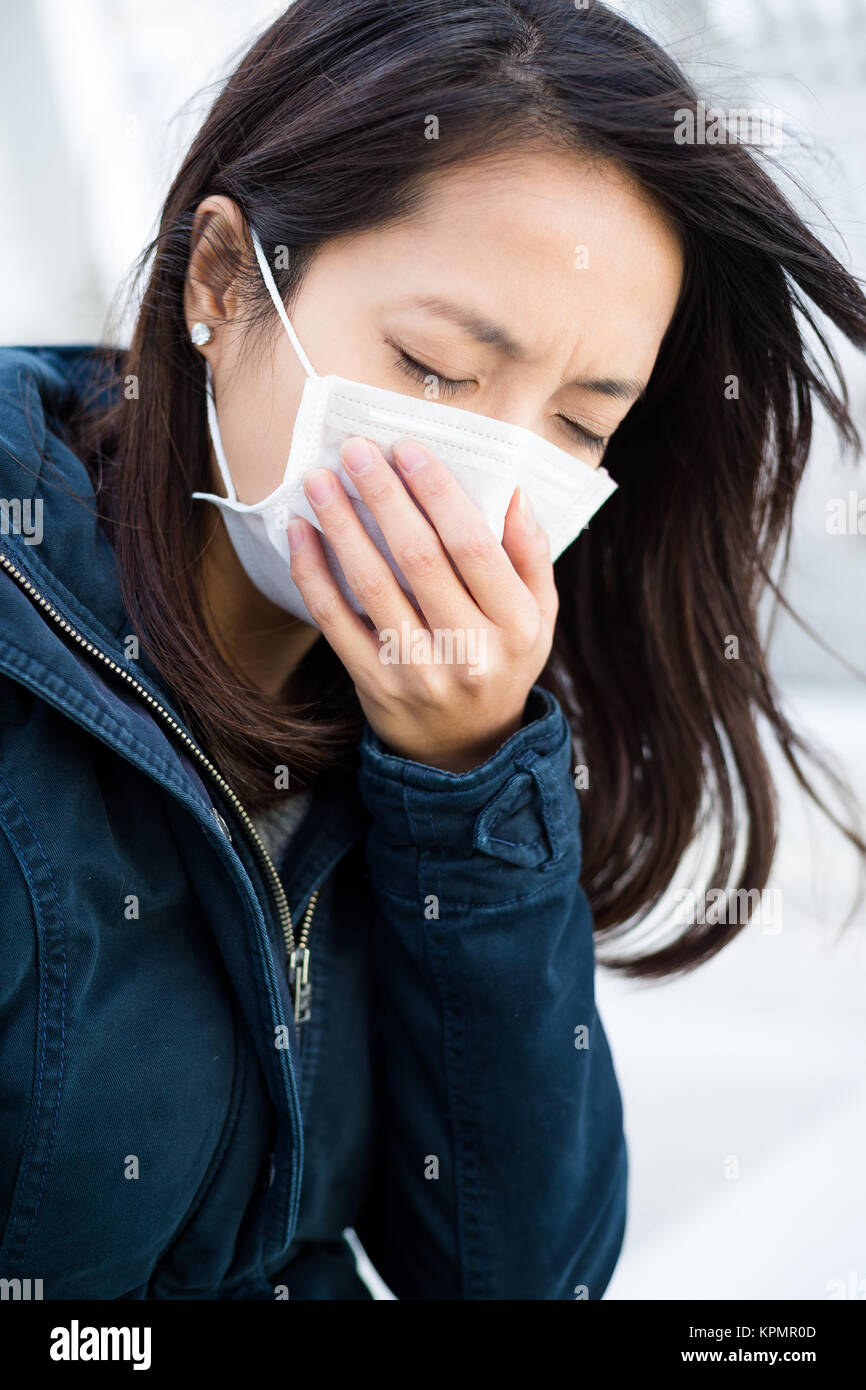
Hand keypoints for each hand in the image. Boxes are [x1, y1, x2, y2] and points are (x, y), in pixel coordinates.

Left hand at [286, 436, 557, 771]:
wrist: (466, 748)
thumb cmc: (501, 661)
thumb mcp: (538, 616)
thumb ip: (531, 555)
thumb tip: (513, 491)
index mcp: (515, 625)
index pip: (474, 546)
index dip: (438, 493)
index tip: (408, 449)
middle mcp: (469, 650)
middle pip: (420, 558)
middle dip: (384, 496)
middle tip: (356, 450)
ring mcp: (418, 672)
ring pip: (372, 585)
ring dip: (342, 525)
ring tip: (320, 479)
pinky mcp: (373, 685)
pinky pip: (335, 620)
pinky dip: (313, 572)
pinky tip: (301, 531)